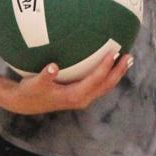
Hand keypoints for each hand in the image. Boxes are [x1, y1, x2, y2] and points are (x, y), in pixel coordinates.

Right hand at [0, 51, 131, 114]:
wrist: (25, 103)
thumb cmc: (30, 91)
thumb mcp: (34, 83)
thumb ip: (44, 76)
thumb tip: (52, 67)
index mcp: (74, 96)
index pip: (95, 80)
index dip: (106, 67)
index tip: (114, 52)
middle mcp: (82, 99)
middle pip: (106, 85)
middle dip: (118, 71)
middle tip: (129, 56)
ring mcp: (83, 98)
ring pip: (105, 86)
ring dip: (116, 74)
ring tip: (127, 60)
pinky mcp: (80, 95)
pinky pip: (99, 85)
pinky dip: (108, 75)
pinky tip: (111, 63)